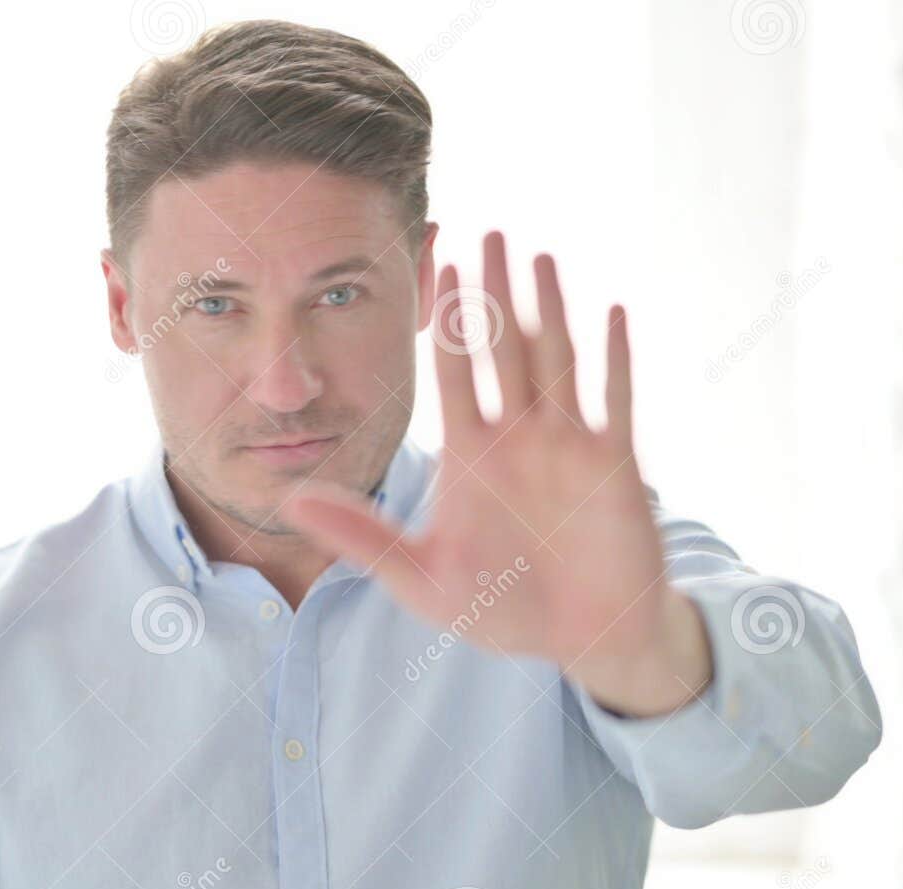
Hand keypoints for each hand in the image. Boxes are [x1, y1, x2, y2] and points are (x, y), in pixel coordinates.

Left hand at [281, 231, 710, 715]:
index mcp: (471, 454)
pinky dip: (612, 358)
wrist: (582, 641)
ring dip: (548, 308)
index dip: (446, 319)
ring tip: (537, 255)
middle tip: (487, 231)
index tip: (437, 263)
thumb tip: (290, 502)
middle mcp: (519, 437)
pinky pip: (612, 400)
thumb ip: (362, 536)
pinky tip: (610, 311)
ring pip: (555, 360)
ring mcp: (567, 445)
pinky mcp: (612, 464)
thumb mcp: (421, 578)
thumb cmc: (504, 610)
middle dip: (494, 293)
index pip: (453, 370)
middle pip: (503, 348)